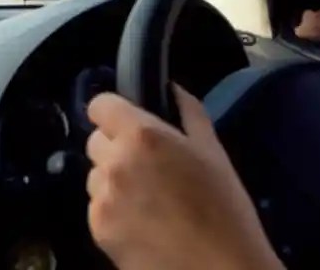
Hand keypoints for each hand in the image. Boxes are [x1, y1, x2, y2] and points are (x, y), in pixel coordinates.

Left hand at [85, 86, 282, 269]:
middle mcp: (115, 163)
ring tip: (148, 198)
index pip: (100, 105)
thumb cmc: (225, 210)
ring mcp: (102, 199)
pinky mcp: (98, 230)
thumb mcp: (214, 152)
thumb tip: (171, 89)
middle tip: (148, 165)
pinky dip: (113, 210)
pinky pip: (97, 207)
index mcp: (142, 136)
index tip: (129, 122)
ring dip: (113, 179)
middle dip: (116, 147)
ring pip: (95, 175)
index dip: (114, 111)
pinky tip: (143, 222)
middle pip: (95, 141)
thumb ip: (189, 112)